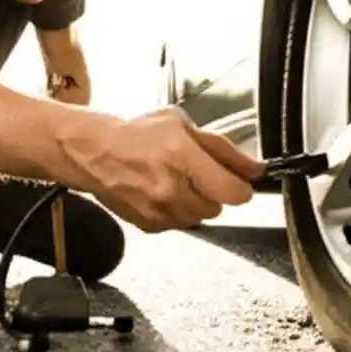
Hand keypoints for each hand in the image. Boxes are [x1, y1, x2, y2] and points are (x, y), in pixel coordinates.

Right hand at [66, 107, 265, 231]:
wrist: (94, 153)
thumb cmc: (138, 134)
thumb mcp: (182, 125)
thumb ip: (223, 149)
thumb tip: (255, 169)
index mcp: (183, 158)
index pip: (235, 192)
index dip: (241, 187)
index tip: (237, 180)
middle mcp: (172, 189)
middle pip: (219, 207)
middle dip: (214, 191)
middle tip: (196, 174)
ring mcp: (160, 211)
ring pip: (200, 218)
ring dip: (195, 203)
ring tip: (176, 182)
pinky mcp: (150, 226)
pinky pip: (179, 224)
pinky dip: (177, 212)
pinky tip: (161, 193)